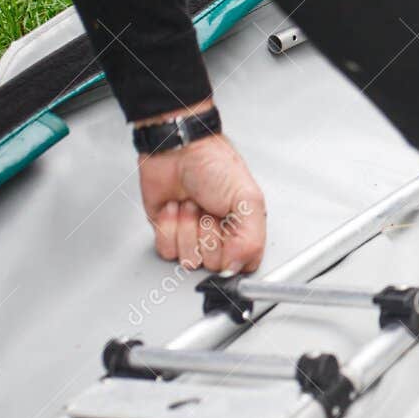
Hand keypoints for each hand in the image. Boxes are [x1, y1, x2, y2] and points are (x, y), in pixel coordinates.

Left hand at [136, 109, 265, 271]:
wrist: (177, 148)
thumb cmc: (213, 163)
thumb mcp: (248, 199)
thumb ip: (251, 239)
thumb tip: (237, 268)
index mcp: (244, 228)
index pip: (243, 264)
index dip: (233, 253)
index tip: (229, 229)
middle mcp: (219, 235)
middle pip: (214, 263)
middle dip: (208, 233)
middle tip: (209, 208)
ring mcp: (192, 235)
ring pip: (189, 259)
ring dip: (187, 227)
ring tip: (193, 203)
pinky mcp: (168, 232)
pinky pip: (167, 251)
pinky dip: (168, 227)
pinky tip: (175, 207)